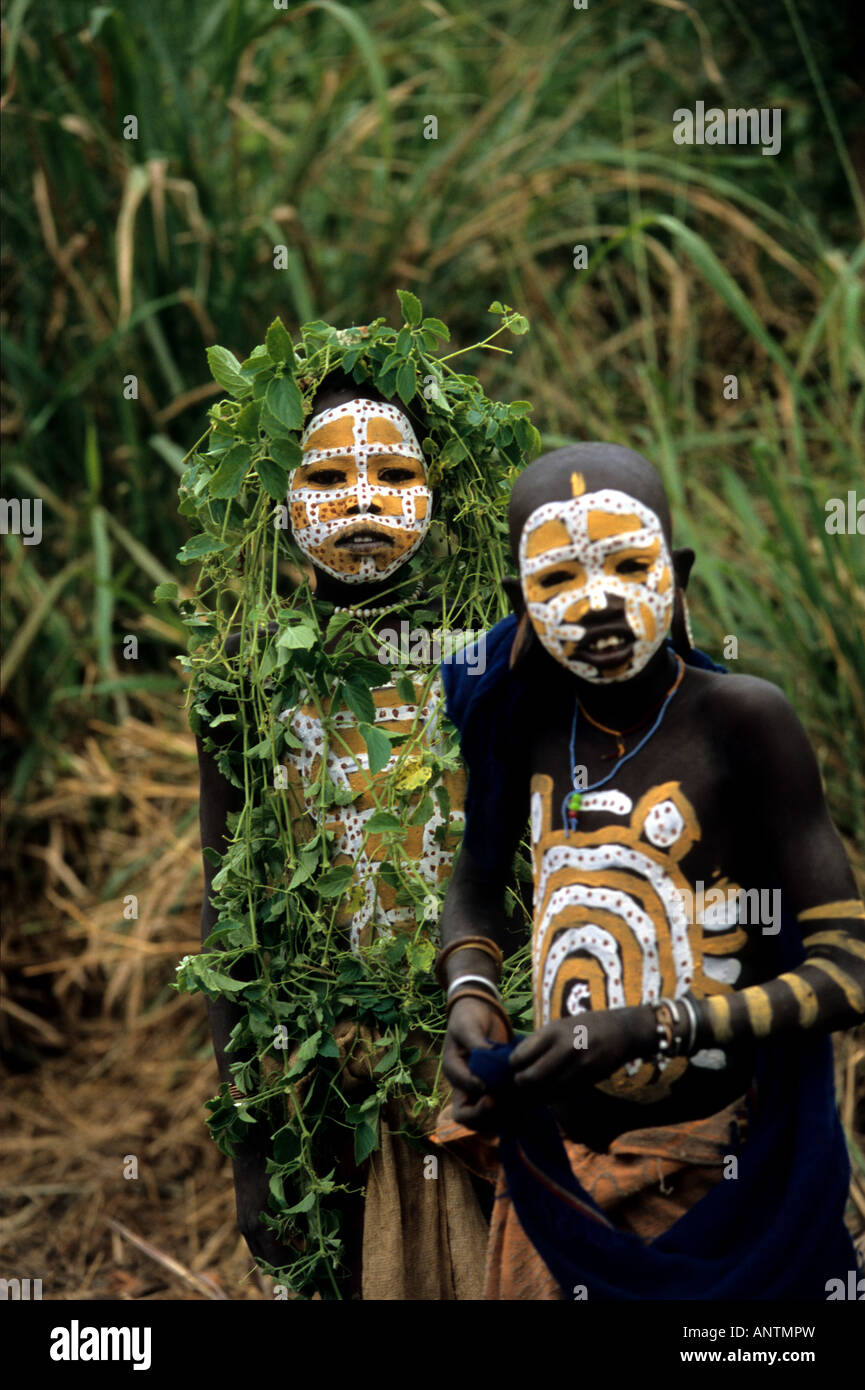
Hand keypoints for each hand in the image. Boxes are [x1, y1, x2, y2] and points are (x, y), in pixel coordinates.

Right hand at [232, 1144, 294, 1271]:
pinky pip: (254, 1242)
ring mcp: (243, 1224)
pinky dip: (267, 1247)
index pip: (277, 1261)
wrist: (250, 1149)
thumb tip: (303, 1245)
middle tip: (301, 1268)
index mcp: (262, 1225)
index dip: (292, 1271)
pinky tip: (282, 1240)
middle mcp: (249, 1229)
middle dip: (283, 1268)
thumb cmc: (276, 1167)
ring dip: (274, 1257)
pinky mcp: (242, 1217)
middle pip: (266, 1262)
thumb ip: (296, 1220)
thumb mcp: (291, 1194)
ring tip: (293, 1255)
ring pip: (258, 1253)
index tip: (306, 1275)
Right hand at [442, 995, 509, 1131]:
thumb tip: (488, 1056)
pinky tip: (522, 1103)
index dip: (472, 1091)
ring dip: (496, 1118)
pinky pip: (498, 1111)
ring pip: (481, 1120)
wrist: (479, 1013)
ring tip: (512, 1105)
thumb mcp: (468, 1025)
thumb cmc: (469, 1017)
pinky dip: (508, 1112)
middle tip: (498, 1102)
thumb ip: (475, 1042)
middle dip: (481, 1115)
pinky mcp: (495, 1089)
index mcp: (453, 1070)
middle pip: (465, 1116)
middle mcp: (463, 1085)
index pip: (457, 1088)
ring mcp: (478, 1090)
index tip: (486, 1085)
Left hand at [509, 1006, 654, 1101]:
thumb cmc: (583, 1026)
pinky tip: (543, 1094)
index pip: (522, 1055)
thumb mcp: (559, 1024)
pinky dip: (549, 1097)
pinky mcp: (588, 1081)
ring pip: (547, 1089)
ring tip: (528, 1089)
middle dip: (520, 1082)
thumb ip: (538, 1041)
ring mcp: (578, 1067)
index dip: (514, 1063)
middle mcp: (566, 1049)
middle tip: (517, 1081)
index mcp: (554, 1031)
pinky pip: (562, 1095)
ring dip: (534, 1092)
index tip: (514, 1064)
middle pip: (532, 1076)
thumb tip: (515, 1058)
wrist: (620, 1032)